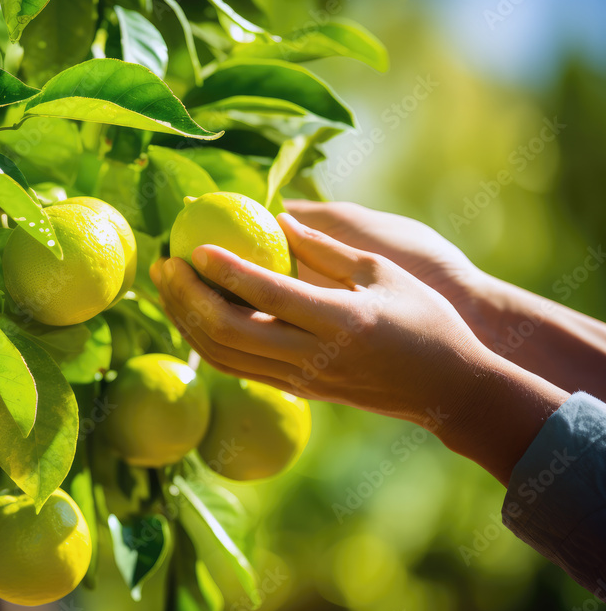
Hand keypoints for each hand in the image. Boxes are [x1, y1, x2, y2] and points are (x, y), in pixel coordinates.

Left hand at [151, 213, 567, 483]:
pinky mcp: (298, 391)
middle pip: (229, 331)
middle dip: (187, 298)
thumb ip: (325, 248)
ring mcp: (302, 379)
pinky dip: (207, 344)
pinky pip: (238, 370)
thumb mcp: (382, 270)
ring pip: (225, 357)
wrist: (447, 389)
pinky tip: (194, 316)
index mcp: (340, 320)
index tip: (192, 247)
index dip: (224, 271)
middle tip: (164, 264)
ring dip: (187, 322)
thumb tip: (277, 219)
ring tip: (168, 287)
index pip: (268, 295)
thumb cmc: (425, 318)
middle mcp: (314, 355)